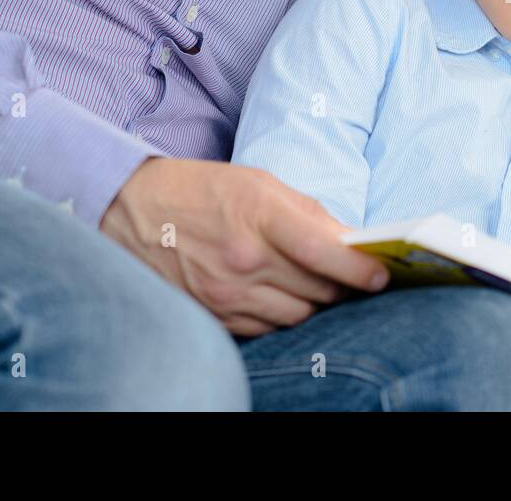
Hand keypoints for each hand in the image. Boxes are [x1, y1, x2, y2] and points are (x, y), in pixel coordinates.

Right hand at [99, 155, 389, 336]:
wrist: (130, 210)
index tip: (381, 275)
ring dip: (314, 302)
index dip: (360, 269)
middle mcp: (244, 260)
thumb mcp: (258, 183)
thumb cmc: (201, 190)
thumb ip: (308, 213)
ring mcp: (227, 294)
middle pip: (319, 290)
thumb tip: (350, 242)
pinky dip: (282, 314)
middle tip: (350, 274)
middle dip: (342, 284)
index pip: (325, 252)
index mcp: (259, 215)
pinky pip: (269, 327)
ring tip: (309, 281)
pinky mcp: (215, 316)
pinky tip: (277, 293)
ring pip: (299, 315)